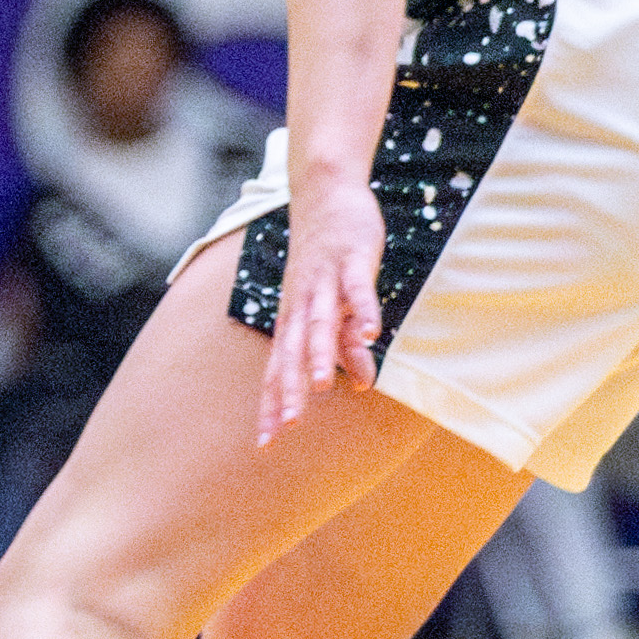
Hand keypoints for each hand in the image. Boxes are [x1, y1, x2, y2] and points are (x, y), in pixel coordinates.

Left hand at [258, 173, 388, 444]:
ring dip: (320, 353)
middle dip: (288, 390)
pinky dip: (364, 309)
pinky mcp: (350, 259)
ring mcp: (324, 281)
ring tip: (320, 385)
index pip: (276, 369)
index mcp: (292, 319)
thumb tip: (358, 384)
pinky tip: (373, 333)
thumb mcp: (333, 306)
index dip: (271, 404)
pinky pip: (358, 288)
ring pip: (320, 322)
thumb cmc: (325, 259)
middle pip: (291, 352)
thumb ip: (345, 346)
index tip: (265, 442)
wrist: (324, 195)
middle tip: (287, 427)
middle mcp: (301, 304)